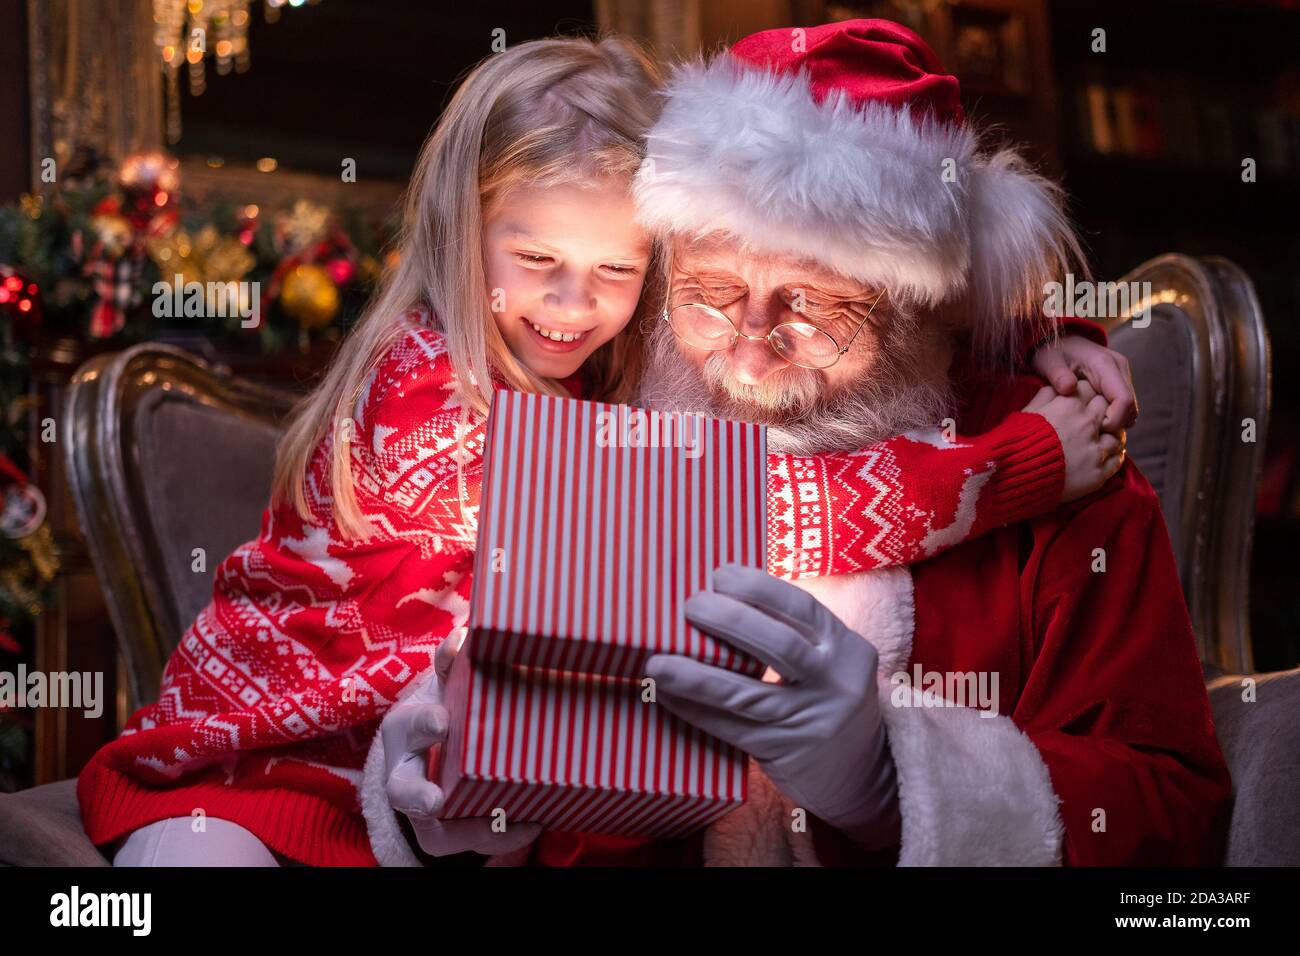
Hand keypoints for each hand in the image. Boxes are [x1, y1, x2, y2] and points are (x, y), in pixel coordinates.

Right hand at [381, 633, 542, 856]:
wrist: (439, 749)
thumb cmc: (448, 707)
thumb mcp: (448, 682)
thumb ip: (454, 661)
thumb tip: (465, 637)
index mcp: (404, 731)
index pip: (407, 726)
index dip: (423, 724)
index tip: (442, 721)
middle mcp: (405, 776)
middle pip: (403, 792)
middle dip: (418, 796)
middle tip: (436, 800)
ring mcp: (425, 812)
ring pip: (440, 831)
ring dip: (474, 827)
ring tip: (513, 819)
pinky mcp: (446, 835)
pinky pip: (471, 842)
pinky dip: (503, 835)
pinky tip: (534, 822)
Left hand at [645, 564, 899, 849]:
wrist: (861, 775)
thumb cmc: (828, 700)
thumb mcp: (831, 662)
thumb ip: (795, 634)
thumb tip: (721, 595)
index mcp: (847, 648)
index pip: (803, 608)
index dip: (758, 587)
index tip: (720, 574)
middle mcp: (835, 683)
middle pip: (779, 645)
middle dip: (729, 621)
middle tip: (690, 605)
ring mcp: (811, 721)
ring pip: (747, 694)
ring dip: (696, 676)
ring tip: (657, 662)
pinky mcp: (784, 753)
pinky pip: (731, 728)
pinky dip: (695, 709)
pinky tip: (667, 695)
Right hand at [1023, 381, 1125, 502]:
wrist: (1014, 476)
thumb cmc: (1017, 441)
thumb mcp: (1026, 411)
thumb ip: (1045, 395)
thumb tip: (1056, 386)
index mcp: (1070, 405)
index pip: (1091, 389)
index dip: (1088, 394)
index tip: (1084, 400)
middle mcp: (1087, 425)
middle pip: (1109, 410)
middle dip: (1104, 412)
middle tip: (1097, 419)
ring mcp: (1095, 450)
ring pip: (1117, 436)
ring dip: (1113, 435)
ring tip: (1106, 438)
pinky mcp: (1098, 473)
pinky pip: (1117, 460)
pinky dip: (1115, 455)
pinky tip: (1108, 454)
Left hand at [1030, 333, 1137, 430]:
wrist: (1059, 340)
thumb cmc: (1052, 353)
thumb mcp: (1049, 363)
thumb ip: (1058, 376)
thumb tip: (1068, 388)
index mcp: (1104, 364)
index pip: (1124, 399)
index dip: (1114, 420)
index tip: (1094, 429)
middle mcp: (1119, 367)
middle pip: (1131, 406)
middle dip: (1115, 424)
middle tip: (1091, 432)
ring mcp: (1122, 373)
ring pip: (1130, 407)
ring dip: (1115, 421)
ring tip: (1092, 426)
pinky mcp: (1120, 380)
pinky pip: (1124, 404)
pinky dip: (1114, 416)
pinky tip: (1095, 420)